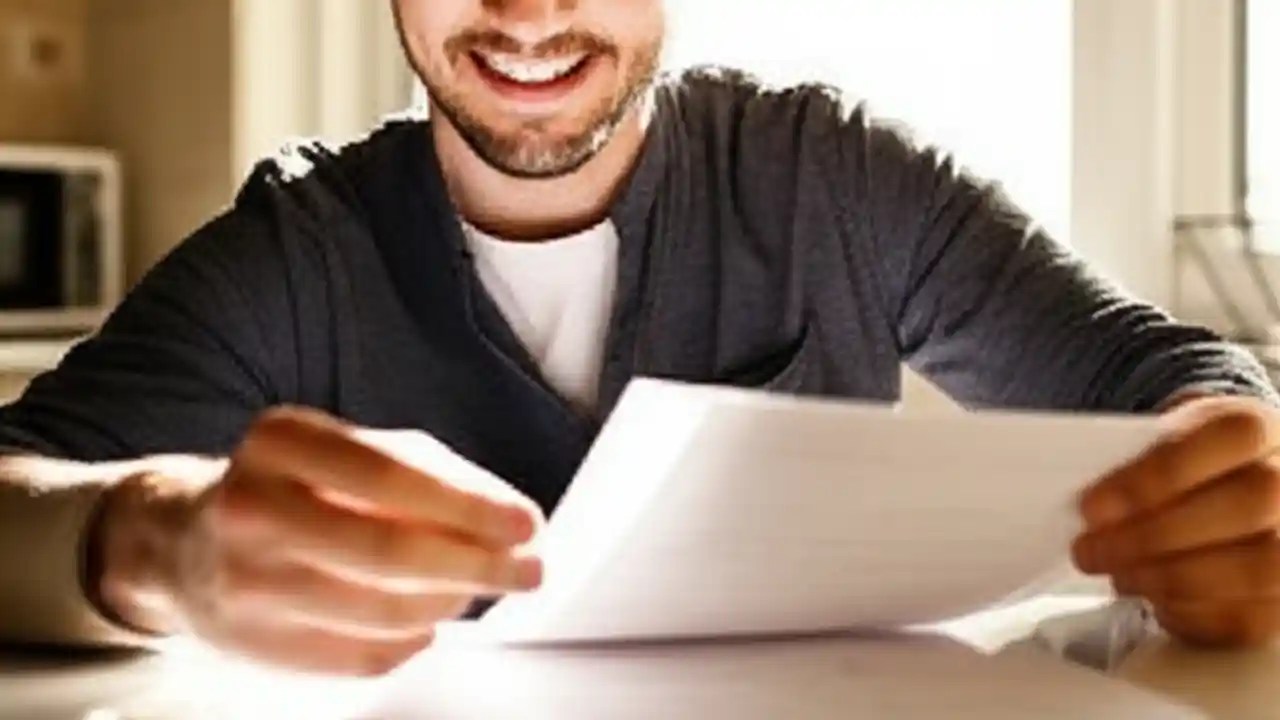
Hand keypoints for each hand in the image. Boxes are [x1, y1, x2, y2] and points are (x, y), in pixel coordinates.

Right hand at [95, 407, 543, 675]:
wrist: (184, 539)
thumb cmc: (294, 485)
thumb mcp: (346, 449)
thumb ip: (428, 473)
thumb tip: (511, 521)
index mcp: (281, 441)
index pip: (389, 475)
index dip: (468, 504)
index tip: (526, 522)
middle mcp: (252, 509)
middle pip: (387, 552)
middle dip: (476, 565)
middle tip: (527, 569)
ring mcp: (247, 584)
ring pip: (383, 612)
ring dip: (452, 602)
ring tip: (478, 586)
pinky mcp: (257, 646)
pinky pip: (366, 655)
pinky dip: (415, 637)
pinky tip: (426, 614)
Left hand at [1073, 395, 1279, 646]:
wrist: (1236, 482)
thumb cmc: (1191, 461)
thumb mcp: (1165, 436)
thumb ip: (1137, 458)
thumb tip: (1096, 509)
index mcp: (1260, 428)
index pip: (1224, 441)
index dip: (1155, 478)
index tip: (1092, 507)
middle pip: (1243, 507)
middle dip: (1152, 537)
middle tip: (1089, 551)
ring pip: (1253, 568)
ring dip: (1169, 578)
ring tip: (1117, 575)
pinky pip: (1250, 616)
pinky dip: (1192, 613)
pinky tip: (1152, 600)